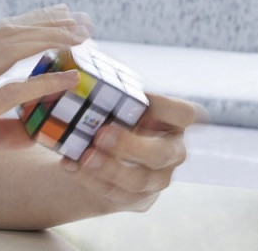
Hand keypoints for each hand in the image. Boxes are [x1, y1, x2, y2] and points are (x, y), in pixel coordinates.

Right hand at [0, 7, 91, 207]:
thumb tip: (27, 131)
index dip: (35, 21)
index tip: (63, 13)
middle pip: (10, 32)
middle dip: (51, 23)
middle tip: (84, 20)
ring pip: (9, 49)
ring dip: (49, 39)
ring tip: (81, 37)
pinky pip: (5, 95)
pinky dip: (39, 84)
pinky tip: (65, 80)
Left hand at [61, 93, 197, 211]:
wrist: (113, 157)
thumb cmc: (122, 118)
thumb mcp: (125, 104)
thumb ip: (118, 92)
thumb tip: (85, 57)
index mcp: (176, 123)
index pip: (186, 114)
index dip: (167, 106)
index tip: (142, 97)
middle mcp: (173, 152)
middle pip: (161, 153)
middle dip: (131, 146)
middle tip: (102, 133)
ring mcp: (158, 179)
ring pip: (138, 180)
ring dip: (109, 168)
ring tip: (84, 155)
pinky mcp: (138, 200)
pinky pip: (115, 194)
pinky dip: (90, 179)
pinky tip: (71, 165)